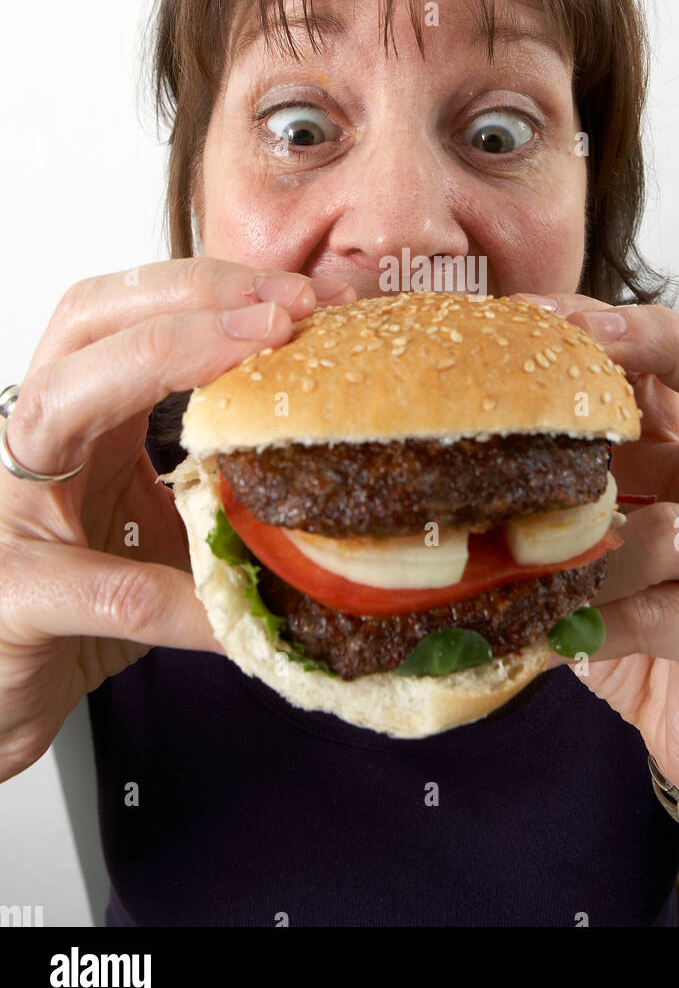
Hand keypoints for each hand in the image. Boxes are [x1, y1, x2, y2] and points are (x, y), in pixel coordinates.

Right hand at [0, 258, 354, 782]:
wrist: (0, 699)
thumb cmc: (77, 610)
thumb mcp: (158, 528)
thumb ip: (219, 488)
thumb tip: (335, 464)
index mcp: (82, 420)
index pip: (128, 311)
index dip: (208, 288)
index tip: (295, 293)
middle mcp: (38, 443)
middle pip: (88, 317)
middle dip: (191, 294)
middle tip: (281, 306)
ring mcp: (14, 511)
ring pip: (59, 399)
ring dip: (159, 357)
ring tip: (252, 355)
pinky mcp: (16, 595)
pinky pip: (105, 584)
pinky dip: (183, 596)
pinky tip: (236, 610)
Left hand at [517, 293, 678, 823]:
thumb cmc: (631, 629)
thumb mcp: (580, 546)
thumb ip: (543, 502)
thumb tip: (431, 462)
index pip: (674, 359)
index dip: (615, 326)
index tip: (536, 311)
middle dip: (653, 345)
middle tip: (576, 337)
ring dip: (592, 543)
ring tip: (522, 558)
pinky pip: (660, 612)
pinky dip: (595, 622)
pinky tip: (550, 633)